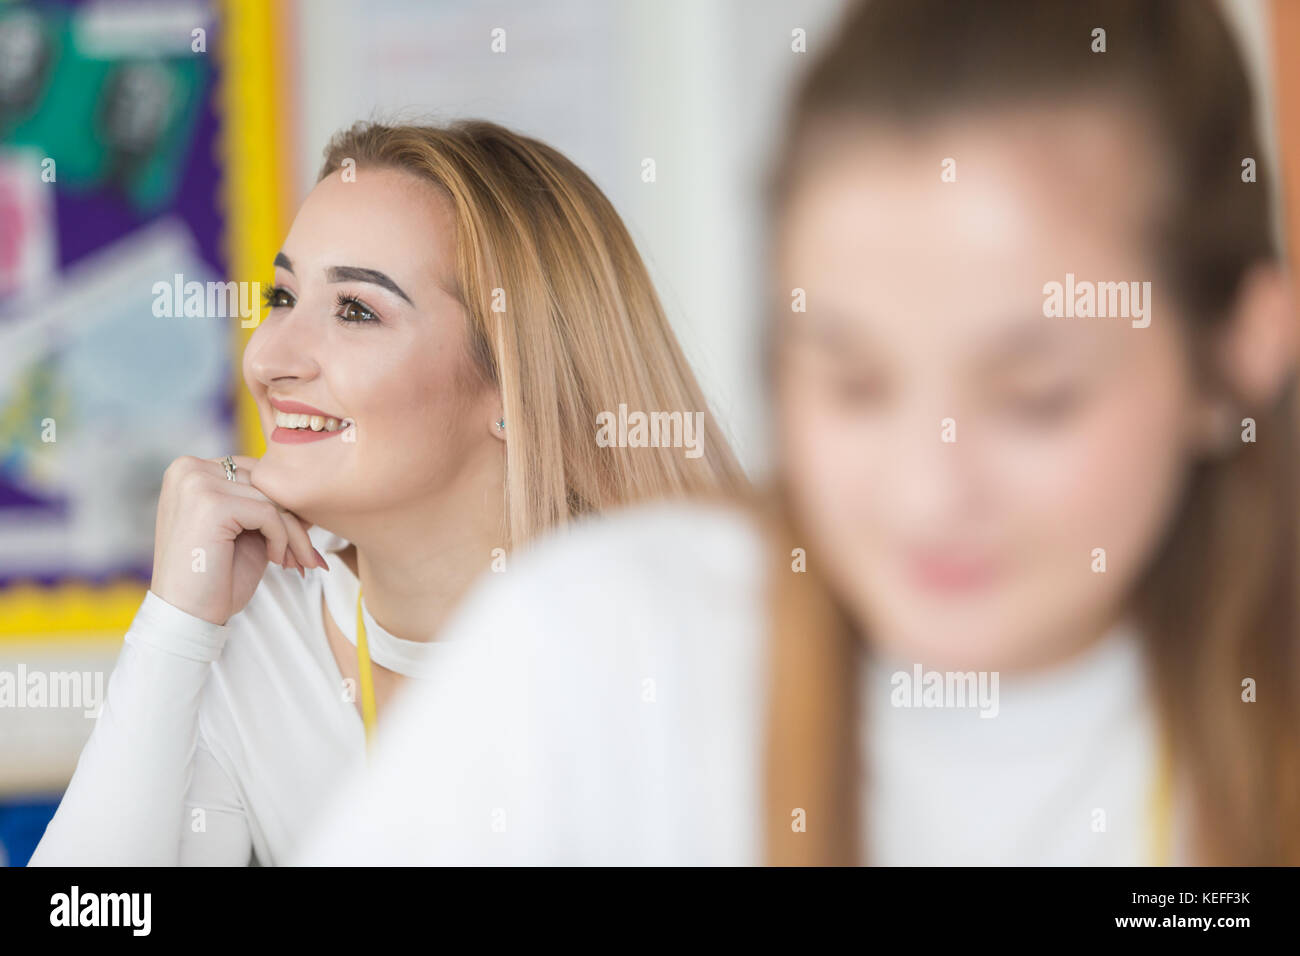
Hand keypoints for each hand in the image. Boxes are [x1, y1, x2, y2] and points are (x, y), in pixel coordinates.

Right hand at [149, 455, 325, 625]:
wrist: (188, 617)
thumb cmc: (215, 576)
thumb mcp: (246, 530)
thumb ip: (266, 503)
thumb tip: (310, 488)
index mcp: (190, 469)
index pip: (255, 472)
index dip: (282, 504)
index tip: (301, 536)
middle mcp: (188, 469)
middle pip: (265, 482)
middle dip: (292, 520)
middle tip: (307, 554)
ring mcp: (196, 484)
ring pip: (271, 498)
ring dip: (294, 533)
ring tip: (298, 561)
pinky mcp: (211, 504)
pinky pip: (268, 513)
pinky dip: (282, 538)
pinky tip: (276, 561)